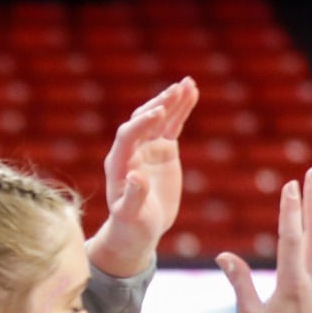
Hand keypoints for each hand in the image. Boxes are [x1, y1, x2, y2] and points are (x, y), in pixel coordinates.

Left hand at [87, 77, 197, 278]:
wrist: (139, 229)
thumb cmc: (131, 225)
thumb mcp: (130, 215)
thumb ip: (133, 196)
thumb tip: (136, 176)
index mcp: (118, 164)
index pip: (127, 136)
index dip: (142, 123)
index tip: (159, 113)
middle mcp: (130, 151)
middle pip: (142, 121)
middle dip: (158, 105)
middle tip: (176, 91)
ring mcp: (147, 148)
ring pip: (160, 119)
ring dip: (172, 101)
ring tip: (188, 84)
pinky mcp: (162, 149)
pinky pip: (172, 125)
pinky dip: (182, 109)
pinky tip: (192, 92)